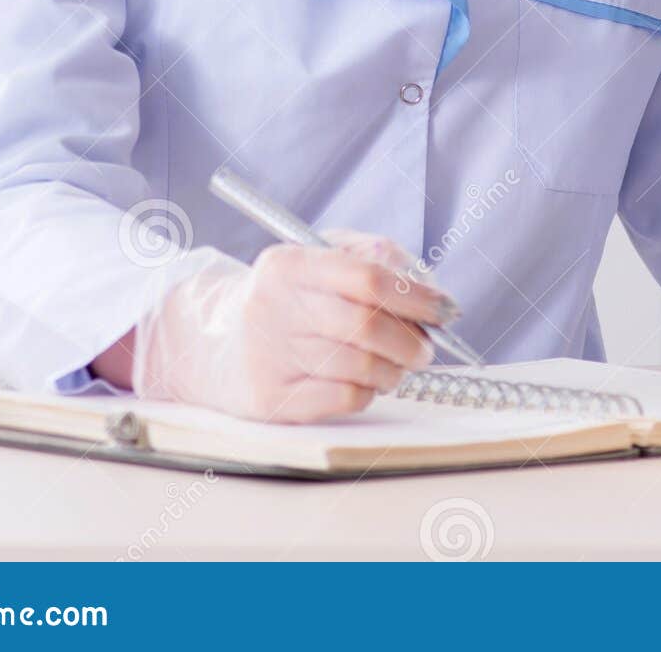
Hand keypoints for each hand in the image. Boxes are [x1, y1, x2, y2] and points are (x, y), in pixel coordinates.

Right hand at [131, 229, 459, 422]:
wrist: (213, 345)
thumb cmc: (288, 299)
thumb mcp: (321, 260)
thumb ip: (377, 260)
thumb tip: (430, 291)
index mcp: (289, 264)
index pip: (368, 277)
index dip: (417, 297)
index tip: (447, 310)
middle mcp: (272, 306)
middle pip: (367, 325)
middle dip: (413, 341)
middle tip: (426, 349)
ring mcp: (268, 355)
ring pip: (361, 367)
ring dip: (395, 370)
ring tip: (398, 366)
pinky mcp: (269, 400)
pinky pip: (344, 399)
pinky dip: (369, 392)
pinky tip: (367, 383)